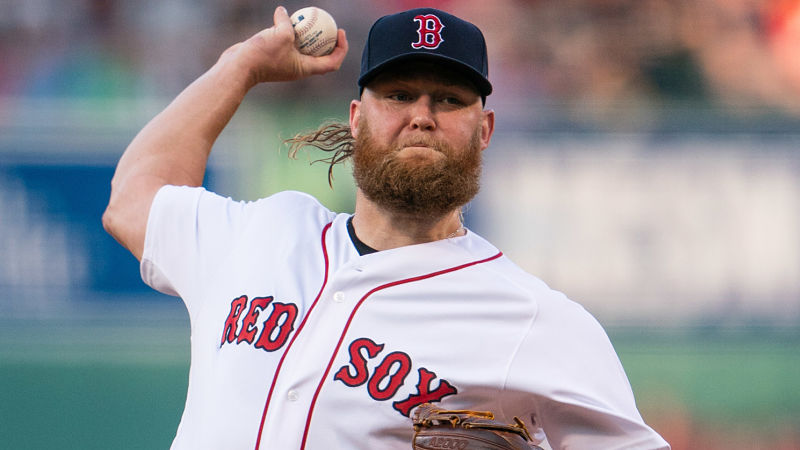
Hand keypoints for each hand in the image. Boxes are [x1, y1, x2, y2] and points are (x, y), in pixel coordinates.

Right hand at [220, 6, 347, 85]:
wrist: (238, 67)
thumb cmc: (262, 54)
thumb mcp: (281, 34)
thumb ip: (287, 22)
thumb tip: (283, 11)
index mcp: (306, 68)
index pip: (332, 63)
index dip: (341, 49)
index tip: (340, 32)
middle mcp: (299, 68)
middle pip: (322, 56)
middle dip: (329, 42)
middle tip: (330, 25)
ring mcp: (287, 63)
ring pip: (303, 49)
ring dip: (308, 36)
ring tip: (310, 18)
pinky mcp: (275, 57)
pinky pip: (288, 43)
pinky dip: (290, 32)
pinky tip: (285, 17)